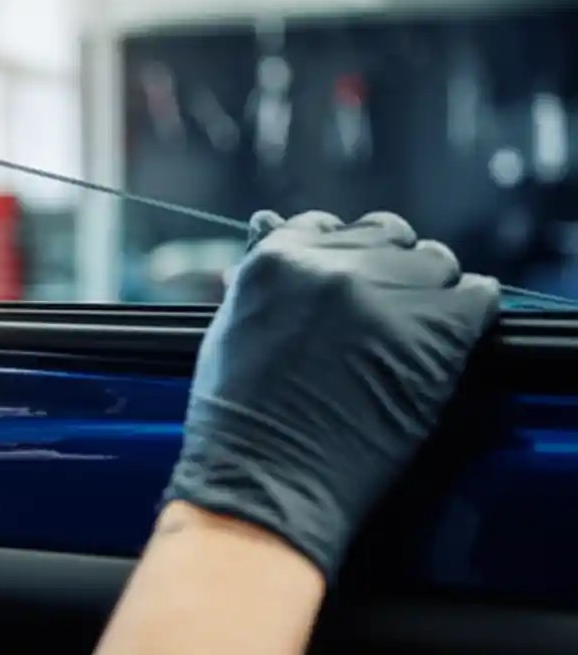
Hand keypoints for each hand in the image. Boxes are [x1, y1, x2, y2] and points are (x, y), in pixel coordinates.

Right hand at [164, 211, 500, 575]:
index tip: (345, 290)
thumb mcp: (230, 330)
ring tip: (411, 335)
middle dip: (385, 268)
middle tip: (380, 313)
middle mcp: (332, 264)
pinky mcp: (432, 333)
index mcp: (277, 259)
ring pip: (435, 263)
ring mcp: (384, 296)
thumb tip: (267, 227)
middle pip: (387, 235)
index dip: (339, 259)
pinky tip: (446, 342)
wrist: (265, 482)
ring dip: (427, 292)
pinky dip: (468, 315)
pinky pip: (476, 296)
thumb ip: (258, 277)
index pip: (327, 226)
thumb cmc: (236, 420)